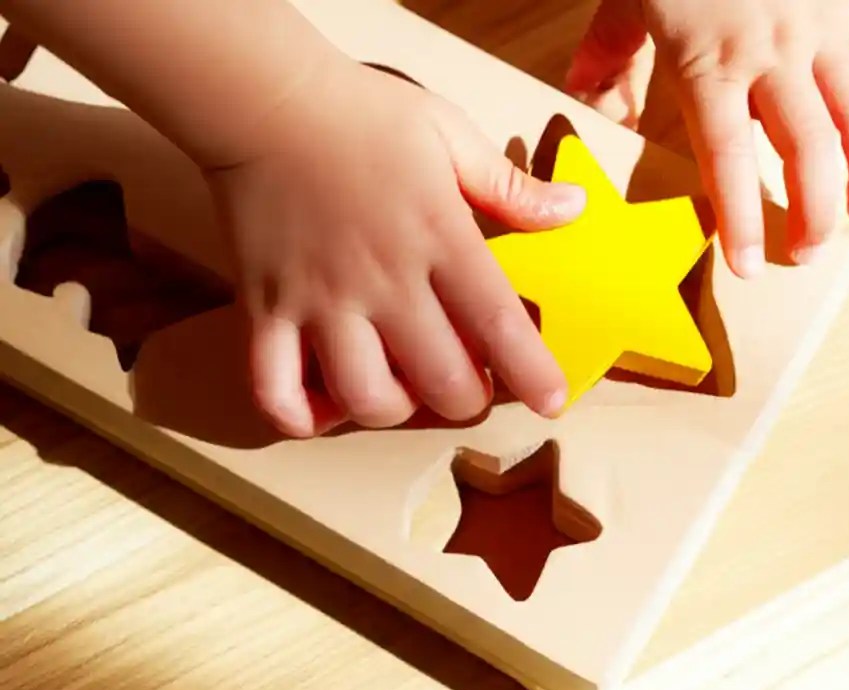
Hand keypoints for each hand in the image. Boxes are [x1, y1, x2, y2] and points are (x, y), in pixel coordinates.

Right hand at [205, 59, 584, 436]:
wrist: (261, 100)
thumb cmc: (363, 115)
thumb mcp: (450, 135)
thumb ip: (511, 186)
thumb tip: (574, 210)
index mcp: (438, 236)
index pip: (497, 322)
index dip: (532, 373)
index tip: (552, 401)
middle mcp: (382, 279)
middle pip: (441, 381)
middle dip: (469, 398)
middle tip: (470, 381)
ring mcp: (320, 300)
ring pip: (366, 398)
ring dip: (396, 410)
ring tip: (403, 386)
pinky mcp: (264, 309)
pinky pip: (275, 389)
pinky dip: (301, 416)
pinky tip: (327, 403)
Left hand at [566, 0, 848, 274]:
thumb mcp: (626, 0)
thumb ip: (606, 55)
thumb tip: (583, 100)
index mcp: (710, 63)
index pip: (728, 159)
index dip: (742, 220)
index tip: (752, 268)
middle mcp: (772, 53)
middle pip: (808, 151)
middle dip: (815, 213)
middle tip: (810, 251)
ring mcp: (823, 27)